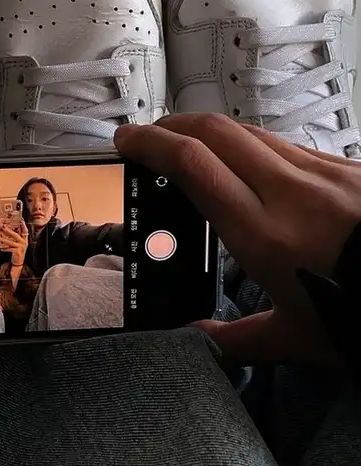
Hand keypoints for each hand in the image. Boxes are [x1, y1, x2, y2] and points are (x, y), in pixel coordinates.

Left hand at [0, 224, 28, 266]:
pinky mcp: (18, 252)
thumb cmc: (17, 251)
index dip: (23, 225)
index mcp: (25, 239)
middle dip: (9, 231)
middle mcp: (24, 242)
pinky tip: (1, 248)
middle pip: (16, 235)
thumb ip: (16, 237)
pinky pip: (10, 249)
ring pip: (11, 242)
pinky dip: (5, 249)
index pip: (25, 230)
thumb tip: (8, 230)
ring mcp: (21, 247)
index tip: (21, 219)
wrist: (19, 261)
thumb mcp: (19, 243)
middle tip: (3, 227)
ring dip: (4, 240)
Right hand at [115, 113, 360, 363]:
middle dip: (170, 125)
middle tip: (146, 137)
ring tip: (187, 148)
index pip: (195, 165)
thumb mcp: (296, 339)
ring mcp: (319, 173)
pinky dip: (249, 146)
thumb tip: (200, 340)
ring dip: (208, 132)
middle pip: (215, 131)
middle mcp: (288, 192)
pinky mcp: (343, 169)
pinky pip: (283, 146)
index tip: (127, 143)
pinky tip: (244, 166)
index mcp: (264, 234)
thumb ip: (236, 340)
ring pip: (248, 133)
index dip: (152, 145)